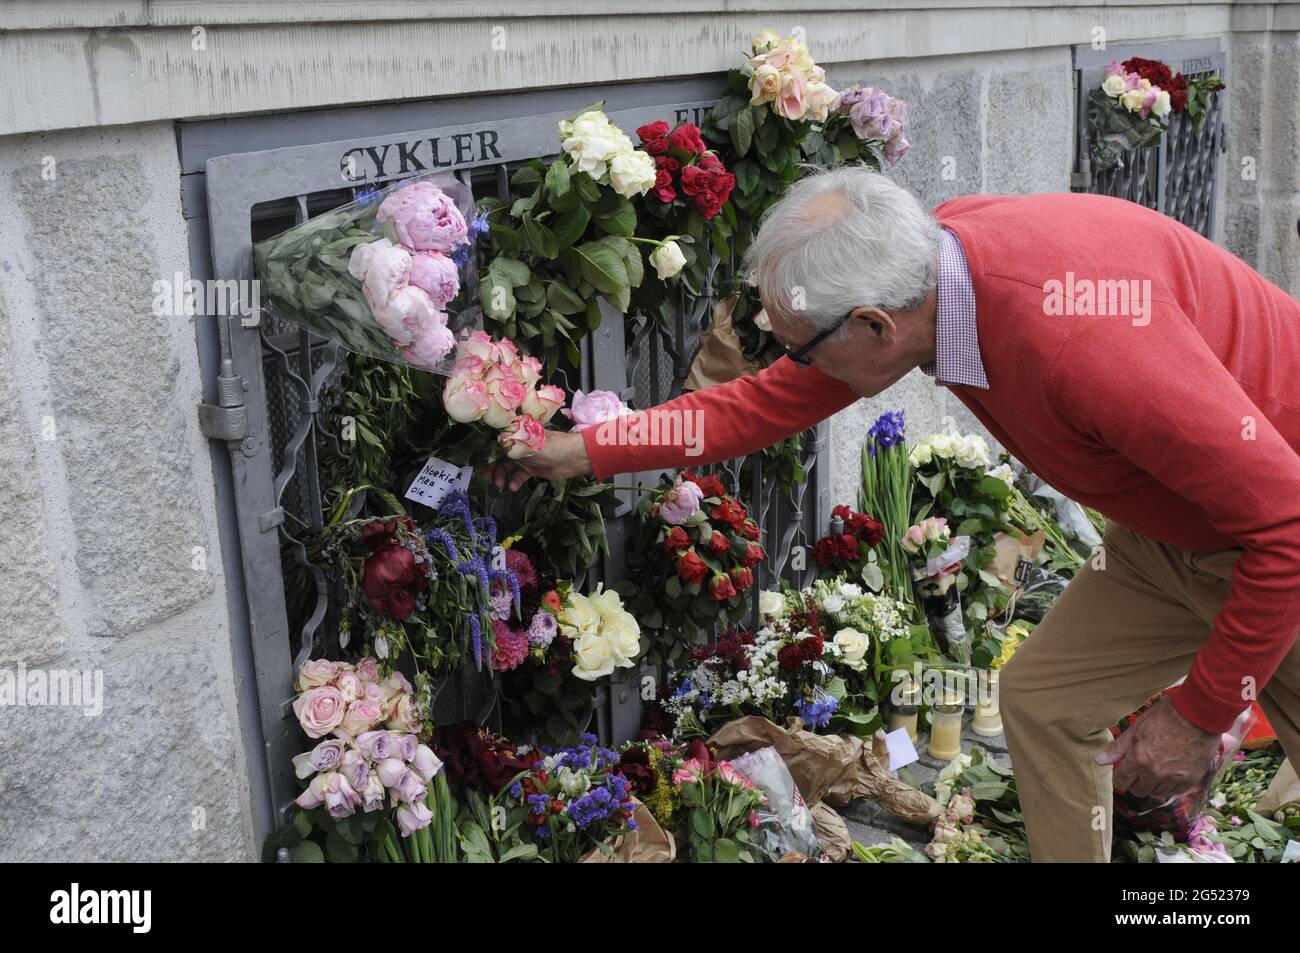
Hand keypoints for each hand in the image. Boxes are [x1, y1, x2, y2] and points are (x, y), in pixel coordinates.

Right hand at [481, 429, 592, 490]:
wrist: (572, 458)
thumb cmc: (549, 446)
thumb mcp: (525, 443)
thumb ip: (507, 444)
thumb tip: (489, 445)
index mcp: (515, 433)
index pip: (494, 442)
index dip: (485, 452)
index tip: (478, 463)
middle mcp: (517, 444)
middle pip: (498, 456)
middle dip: (491, 468)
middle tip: (487, 478)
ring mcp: (524, 457)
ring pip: (506, 468)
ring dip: (501, 477)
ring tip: (500, 485)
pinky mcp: (532, 469)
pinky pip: (518, 476)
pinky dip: (514, 482)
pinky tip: (513, 488)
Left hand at [1096, 697, 1222, 800]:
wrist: (1198, 715)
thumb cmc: (1166, 717)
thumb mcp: (1137, 728)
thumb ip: (1118, 748)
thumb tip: (1099, 760)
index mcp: (1139, 759)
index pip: (1121, 781)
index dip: (1119, 776)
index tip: (1122, 771)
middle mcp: (1156, 773)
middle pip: (1138, 790)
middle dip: (1135, 782)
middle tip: (1138, 770)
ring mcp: (1174, 778)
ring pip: (1156, 793)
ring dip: (1152, 784)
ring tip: (1155, 769)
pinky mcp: (1191, 780)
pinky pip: (1175, 792)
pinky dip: (1170, 786)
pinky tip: (1169, 773)